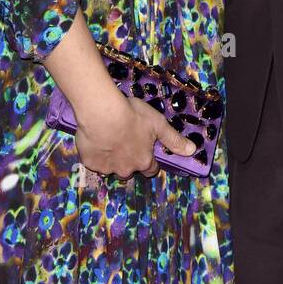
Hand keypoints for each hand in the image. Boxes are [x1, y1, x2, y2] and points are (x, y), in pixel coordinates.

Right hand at [74, 89, 195, 180]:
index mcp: (143, 161)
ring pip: (111, 168)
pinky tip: (95, 140)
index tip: (145, 151)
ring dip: (111, 158)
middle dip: (128, 160)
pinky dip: (95, 154)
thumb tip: (192, 151)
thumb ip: (173, 139)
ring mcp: (107, 168)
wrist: (102, 113)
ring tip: (108, 139)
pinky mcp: (90, 163)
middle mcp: (126, 169)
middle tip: (124, 141)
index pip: (150, 169)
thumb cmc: (132, 116)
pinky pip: (94, 162)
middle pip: (129, 170)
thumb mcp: (158, 124)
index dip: (149, 161)